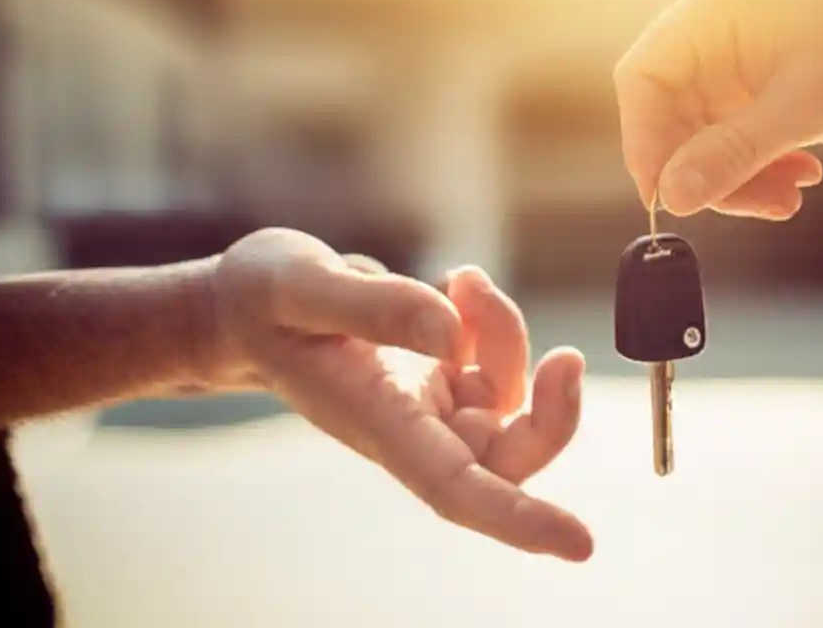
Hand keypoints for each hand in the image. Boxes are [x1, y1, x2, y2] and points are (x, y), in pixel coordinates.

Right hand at [203, 228, 591, 560]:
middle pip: (509, 455)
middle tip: (566, 358)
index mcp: (376, 423)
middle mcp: (411, 427)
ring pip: (511, 396)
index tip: (579, 543)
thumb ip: (377, 306)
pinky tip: (457, 287)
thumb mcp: (300, 285)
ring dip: (508, 336)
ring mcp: (429, 405)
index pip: (455, 487)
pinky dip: (492, 321)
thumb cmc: (261, 304)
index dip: (517, 517)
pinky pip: (497, 360)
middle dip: (554, 412)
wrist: (243, 310)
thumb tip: (452, 333)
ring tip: (463, 280)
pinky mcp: (439, 376)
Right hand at [615, 0, 822, 218]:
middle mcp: (719, 36)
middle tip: (741, 204)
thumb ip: (731, 154)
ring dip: (737, 181)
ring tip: (785, 198)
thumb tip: (672, 196)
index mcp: (714, 12)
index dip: (644, 139)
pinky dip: (759, 175)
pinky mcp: (766, 99)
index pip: (644, 77)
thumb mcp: (803, 109)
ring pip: (703, 144)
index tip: (663, 194)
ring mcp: (741, 69)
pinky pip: (736, 150)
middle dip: (703, 169)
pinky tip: (800, 181)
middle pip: (670, 118)